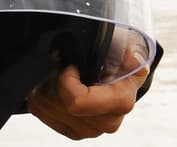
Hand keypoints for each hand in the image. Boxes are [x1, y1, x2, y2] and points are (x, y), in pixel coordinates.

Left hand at [26, 49, 149, 139]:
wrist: (116, 70)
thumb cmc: (118, 55)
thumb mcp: (127, 46)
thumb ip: (131, 52)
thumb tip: (136, 62)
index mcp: (120, 102)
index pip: (77, 102)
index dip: (64, 81)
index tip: (70, 65)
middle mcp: (106, 122)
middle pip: (58, 106)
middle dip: (52, 82)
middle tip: (59, 66)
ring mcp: (88, 130)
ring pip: (47, 109)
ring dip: (45, 88)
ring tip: (56, 74)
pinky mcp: (72, 131)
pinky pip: (41, 114)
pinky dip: (40, 97)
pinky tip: (51, 85)